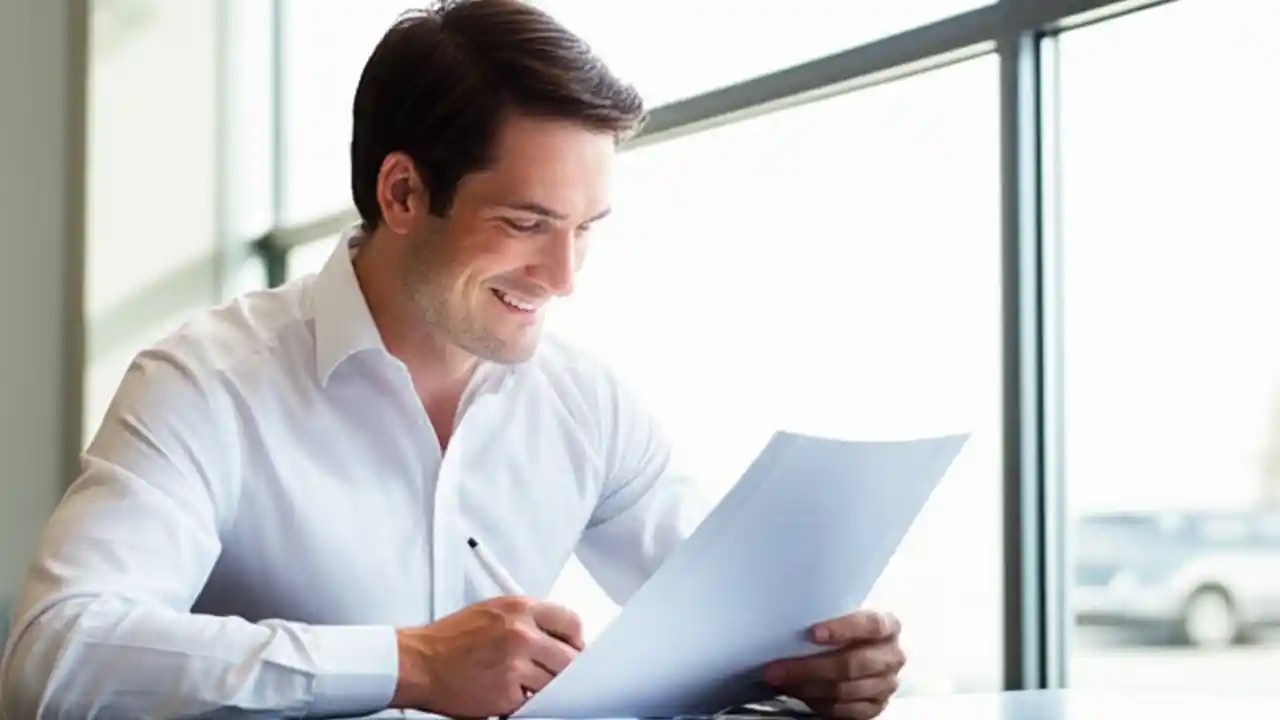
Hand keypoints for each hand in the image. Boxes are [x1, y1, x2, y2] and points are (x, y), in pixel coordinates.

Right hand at [390, 596, 583, 717]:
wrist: (418, 663)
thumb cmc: (449, 639)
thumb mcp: (491, 612)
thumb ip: (526, 620)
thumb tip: (556, 635)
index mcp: (520, 609)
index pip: (571, 622)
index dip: (575, 640)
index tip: (572, 649)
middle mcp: (521, 633)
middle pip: (569, 657)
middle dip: (565, 668)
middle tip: (554, 673)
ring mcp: (515, 665)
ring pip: (553, 683)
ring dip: (544, 686)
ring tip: (524, 682)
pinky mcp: (507, 693)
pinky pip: (531, 701)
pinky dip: (524, 701)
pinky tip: (508, 692)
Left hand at [762, 610, 904, 719]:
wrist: (862, 653)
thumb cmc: (845, 631)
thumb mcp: (841, 616)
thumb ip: (825, 617)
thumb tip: (785, 623)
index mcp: (888, 626)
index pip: (871, 625)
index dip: (842, 629)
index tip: (811, 634)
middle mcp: (891, 656)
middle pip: (853, 664)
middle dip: (810, 668)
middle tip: (776, 669)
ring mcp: (886, 684)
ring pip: (844, 690)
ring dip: (807, 688)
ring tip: (781, 681)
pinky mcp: (876, 707)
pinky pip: (844, 710)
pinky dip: (818, 703)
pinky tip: (799, 694)